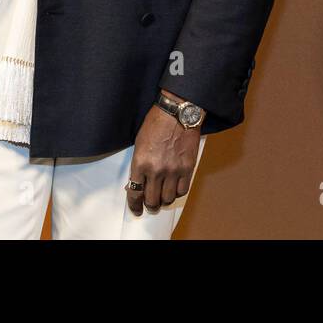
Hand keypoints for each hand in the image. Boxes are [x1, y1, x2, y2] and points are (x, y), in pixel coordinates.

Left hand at [126, 97, 200, 216]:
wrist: (177, 113)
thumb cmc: (156, 124)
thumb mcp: (139, 144)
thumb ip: (138, 165)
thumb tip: (137, 182)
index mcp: (140, 163)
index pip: (135, 193)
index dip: (135, 205)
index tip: (136, 209)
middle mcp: (156, 170)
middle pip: (152, 199)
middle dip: (149, 205)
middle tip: (150, 204)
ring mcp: (173, 170)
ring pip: (167, 198)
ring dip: (163, 200)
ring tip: (163, 197)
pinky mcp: (187, 168)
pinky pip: (182, 190)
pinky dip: (177, 193)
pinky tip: (174, 189)